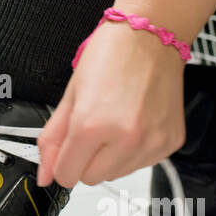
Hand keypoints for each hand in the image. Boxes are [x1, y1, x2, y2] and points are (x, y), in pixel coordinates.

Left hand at [36, 20, 186, 188]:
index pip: (66, 175)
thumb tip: (45, 174)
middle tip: (93, 126)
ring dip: (110, 156)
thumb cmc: (111, 56)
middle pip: (92, 178)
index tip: (67, 149)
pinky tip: (134, 122)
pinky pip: (142, 164)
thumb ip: (53, 139)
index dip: (62, 162)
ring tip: (116, 120)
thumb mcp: (70, 95)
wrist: (151, 37)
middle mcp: (125, 139)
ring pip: (117, 175)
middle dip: (86, 159)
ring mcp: (151, 143)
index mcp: (91, 126)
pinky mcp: (170, 142)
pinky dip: (134, 150)